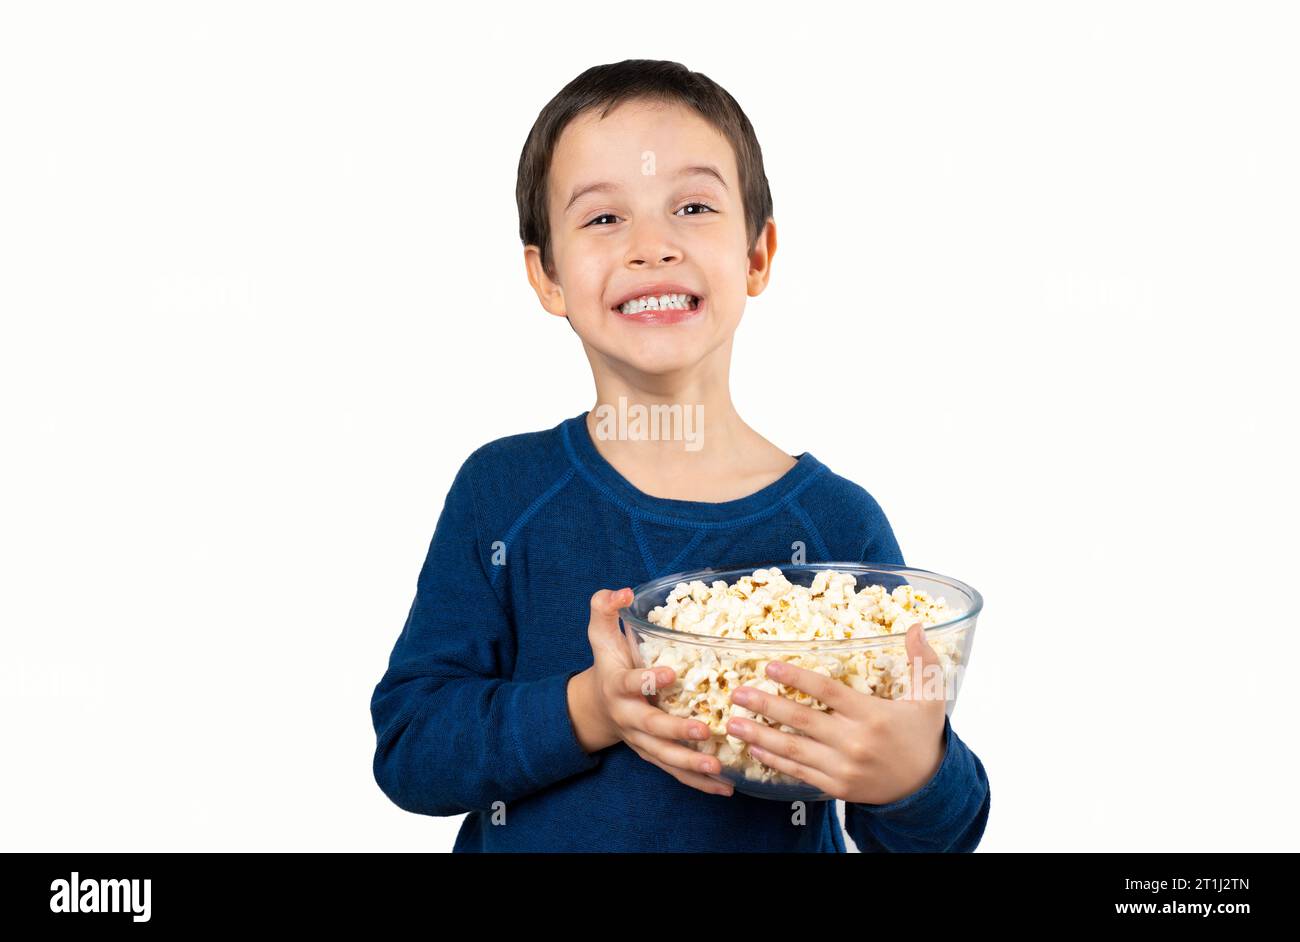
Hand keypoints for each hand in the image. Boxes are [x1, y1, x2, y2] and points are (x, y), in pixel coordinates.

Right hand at [573, 587, 733, 797]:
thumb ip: (606, 607)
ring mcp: (641, 741)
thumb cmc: (608, 663)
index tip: (671, 673)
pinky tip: (725, 786)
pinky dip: (699, 783)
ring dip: (691, 765)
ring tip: (717, 768)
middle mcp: (628, 717)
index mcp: (617, 686)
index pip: (631, 683)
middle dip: (677, 732)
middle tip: (704, 731)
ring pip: (665, 757)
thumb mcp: (600, 633)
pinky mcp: (653, 756)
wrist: (595, 707)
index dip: (649, 679)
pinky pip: (676, 773)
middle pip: (652, 728)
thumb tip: (623, 591)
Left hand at [724, 621, 946, 803]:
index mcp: (873, 716)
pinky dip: (774, 761)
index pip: (829, 692)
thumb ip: (923, 662)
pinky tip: (754, 748)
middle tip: (737, 694)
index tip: (771, 667)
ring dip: (760, 735)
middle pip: (803, 720)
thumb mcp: (931, 698)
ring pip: (794, 749)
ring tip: (732, 724)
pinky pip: (800, 772)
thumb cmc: (923, 737)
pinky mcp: (836, 787)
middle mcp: (854, 742)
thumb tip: (915, 626)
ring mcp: (843, 768)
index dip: (798, 679)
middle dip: (766, 706)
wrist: (926, 789)